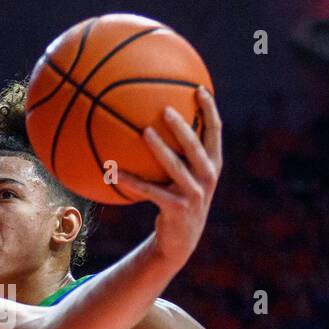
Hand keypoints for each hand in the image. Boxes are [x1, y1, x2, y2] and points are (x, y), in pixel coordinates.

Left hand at [115, 87, 221, 270]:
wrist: (181, 240)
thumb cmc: (179, 199)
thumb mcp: (186, 176)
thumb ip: (181, 152)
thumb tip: (156, 117)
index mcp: (213, 164)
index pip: (215, 132)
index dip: (209, 109)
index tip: (197, 88)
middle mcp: (207, 177)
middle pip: (196, 147)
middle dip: (183, 127)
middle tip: (165, 108)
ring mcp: (194, 194)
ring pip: (175, 167)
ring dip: (159, 148)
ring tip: (144, 131)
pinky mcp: (177, 209)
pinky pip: (150, 190)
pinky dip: (132, 180)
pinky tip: (113, 170)